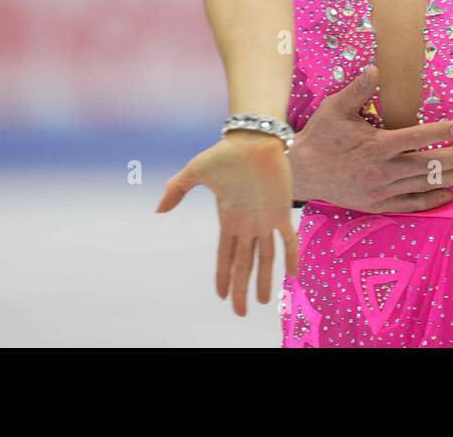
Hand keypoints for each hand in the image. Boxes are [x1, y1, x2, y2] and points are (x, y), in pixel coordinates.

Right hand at [155, 131, 296, 316]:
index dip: (223, 276)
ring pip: (266, 258)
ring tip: (264, 302)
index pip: (225, 256)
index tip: (220, 296)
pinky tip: (294, 275)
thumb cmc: (225, 154)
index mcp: (228, 219)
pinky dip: (292, 256)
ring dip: (265, 280)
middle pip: (243, 265)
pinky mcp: (282, 211)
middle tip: (241, 313)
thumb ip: (177, 189)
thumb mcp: (195, 172)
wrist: (253, 139)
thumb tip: (158, 209)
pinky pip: (289, 239)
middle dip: (241, 289)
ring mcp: (265, 220)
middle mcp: (247, 225)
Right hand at [289, 64, 452, 212]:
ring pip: (425, 184)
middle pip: (429, 165)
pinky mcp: (377, 204)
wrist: (300, 173)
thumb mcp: (335, 108)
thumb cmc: (319, 137)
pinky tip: (449, 194)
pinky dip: (431, 200)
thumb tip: (375, 69)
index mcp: (377, 145)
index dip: (441, 133)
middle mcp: (384, 170)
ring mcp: (382, 190)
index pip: (416, 137)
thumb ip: (358, 90)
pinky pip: (410, 204)